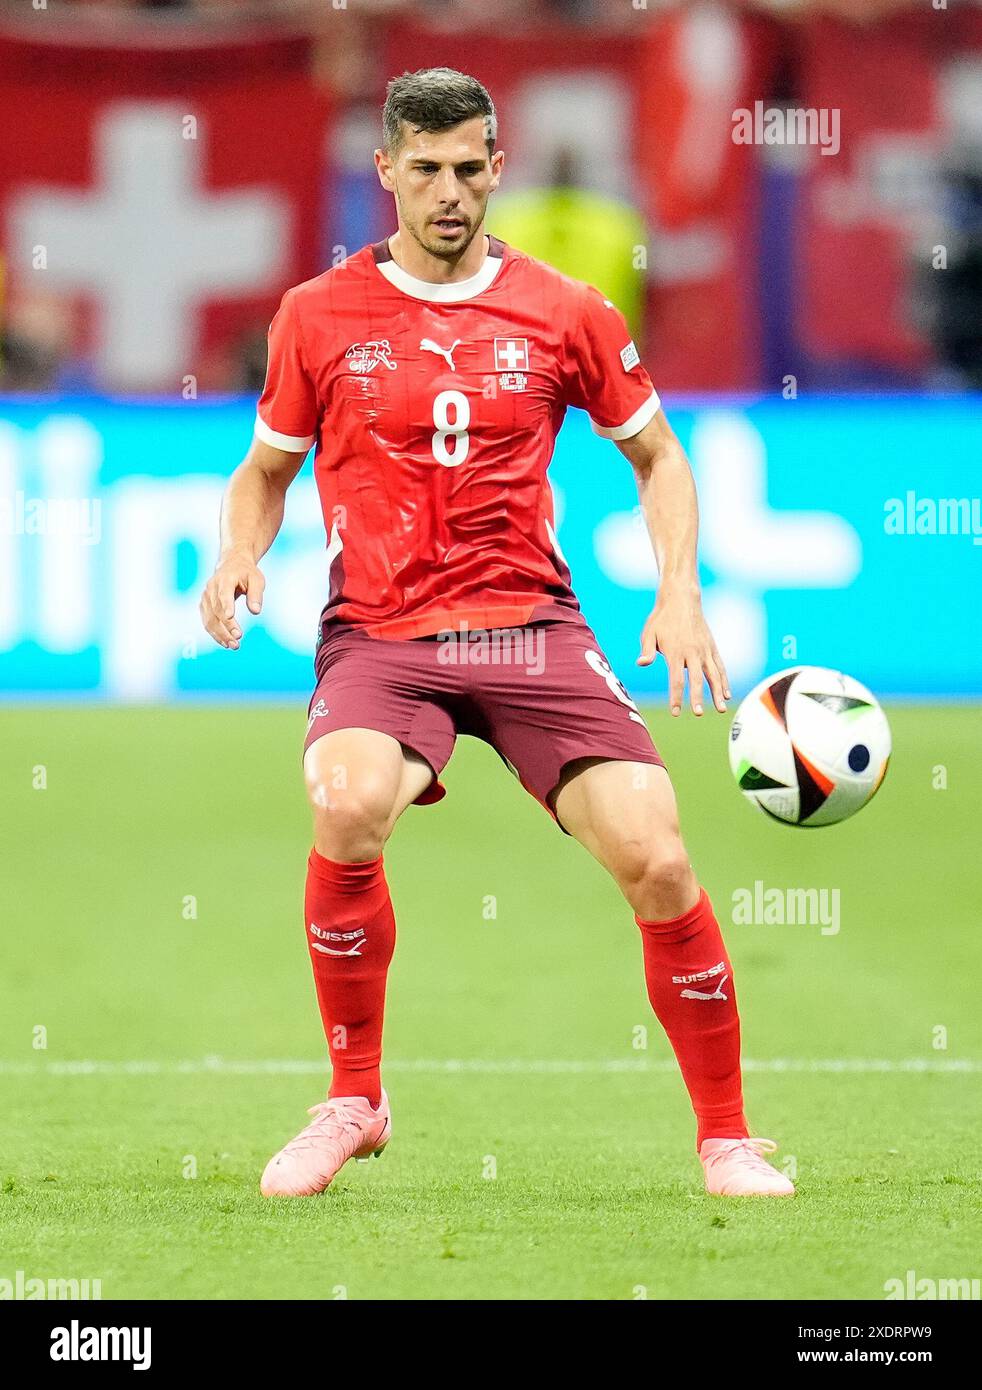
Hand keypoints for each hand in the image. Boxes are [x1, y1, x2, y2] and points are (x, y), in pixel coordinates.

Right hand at [199, 551, 264, 649]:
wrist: (232, 565)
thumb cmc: (246, 573)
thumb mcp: (257, 579)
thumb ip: (256, 594)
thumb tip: (256, 611)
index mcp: (225, 579)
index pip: (224, 594)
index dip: (226, 606)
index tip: (230, 617)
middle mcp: (211, 588)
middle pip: (217, 610)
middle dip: (227, 626)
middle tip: (238, 638)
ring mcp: (206, 597)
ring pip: (210, 619)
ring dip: (220, 634)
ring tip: (234, 645)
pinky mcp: (204, 605)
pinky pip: (207, 622)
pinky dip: (215, 633)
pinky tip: (226, 643)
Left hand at [637, 590, 730, 716]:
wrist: (681, 599)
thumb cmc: (661, 619)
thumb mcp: (649, 633)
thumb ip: (647, 650)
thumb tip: (641, 664)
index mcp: (675, 652)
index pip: (677, 679)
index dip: (676, 697)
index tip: (676, 712)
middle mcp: (693, 652)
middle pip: (697, 679)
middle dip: (698, 698)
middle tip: (698, 714)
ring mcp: (704, 650)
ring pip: (713, 674)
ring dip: (718, 693)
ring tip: (721, 709)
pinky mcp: (711, 647)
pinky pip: (720, 666)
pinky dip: (724, 680)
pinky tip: (727, 694)